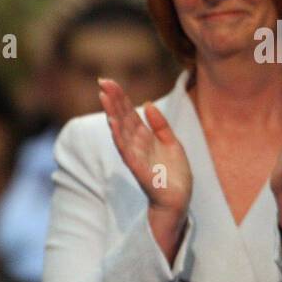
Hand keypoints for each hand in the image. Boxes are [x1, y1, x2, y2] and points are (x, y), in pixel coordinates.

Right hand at [98, 78, 191, 214]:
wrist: (179, 200)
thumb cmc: (174, 174)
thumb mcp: (171, 143)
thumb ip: (160, 125)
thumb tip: (147, 103)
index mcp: (144, 137)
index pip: (129, 113)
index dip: (120, 97)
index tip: (109, 81)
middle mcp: (137, 144)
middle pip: (122, 117)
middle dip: (113, 99)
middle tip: (102, 81)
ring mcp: (136, 156)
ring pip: (121, 131)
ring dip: (112, 113)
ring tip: (104, 97)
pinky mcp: (139, 168)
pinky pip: (126, 150)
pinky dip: (119, 136)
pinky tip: (113, 123)